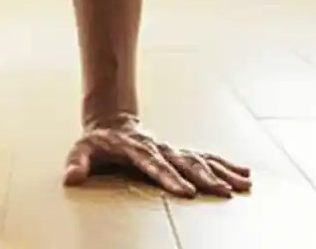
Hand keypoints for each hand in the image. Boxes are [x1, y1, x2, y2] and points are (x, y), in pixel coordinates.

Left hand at [63, 115, 251, 197]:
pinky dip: (225, 164)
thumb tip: (71, 177)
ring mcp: (171, 149)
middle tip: (223, 192)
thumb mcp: (81, 150)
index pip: (155, 165)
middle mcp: (158, 148)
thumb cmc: (97, 142)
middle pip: (184, 162)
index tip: (188, 192)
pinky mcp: (179, 152)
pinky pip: (206, 157)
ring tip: (243, 185)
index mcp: (136, 149)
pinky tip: (244, 174)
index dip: (170, 178)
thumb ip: (76, 163)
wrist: (111, 123)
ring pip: (200, 159)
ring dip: (222, 171)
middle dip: (204, 177)